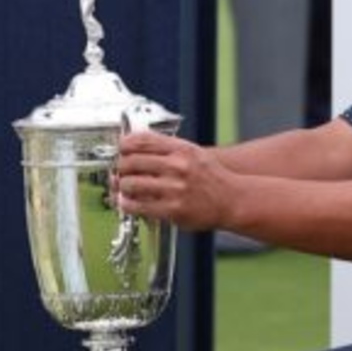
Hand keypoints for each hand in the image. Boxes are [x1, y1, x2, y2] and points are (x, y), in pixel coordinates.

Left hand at [112, 129, 228, 232]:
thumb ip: (168, 147)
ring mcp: (174, 188)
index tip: (120, 150)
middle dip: (120, 167)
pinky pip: (139, 206)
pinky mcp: (172, 209)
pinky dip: (127, 204)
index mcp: (181, 149)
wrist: (232, 200)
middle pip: (132, 161)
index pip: (142, 141)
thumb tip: (136, 144)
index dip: (125, 145)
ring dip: (121, 186)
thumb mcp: (193, 152)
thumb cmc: (211, 177)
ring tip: (122, 187)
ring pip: (131, 184)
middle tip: (119, 171)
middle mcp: (177, 166)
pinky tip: (126, 203)